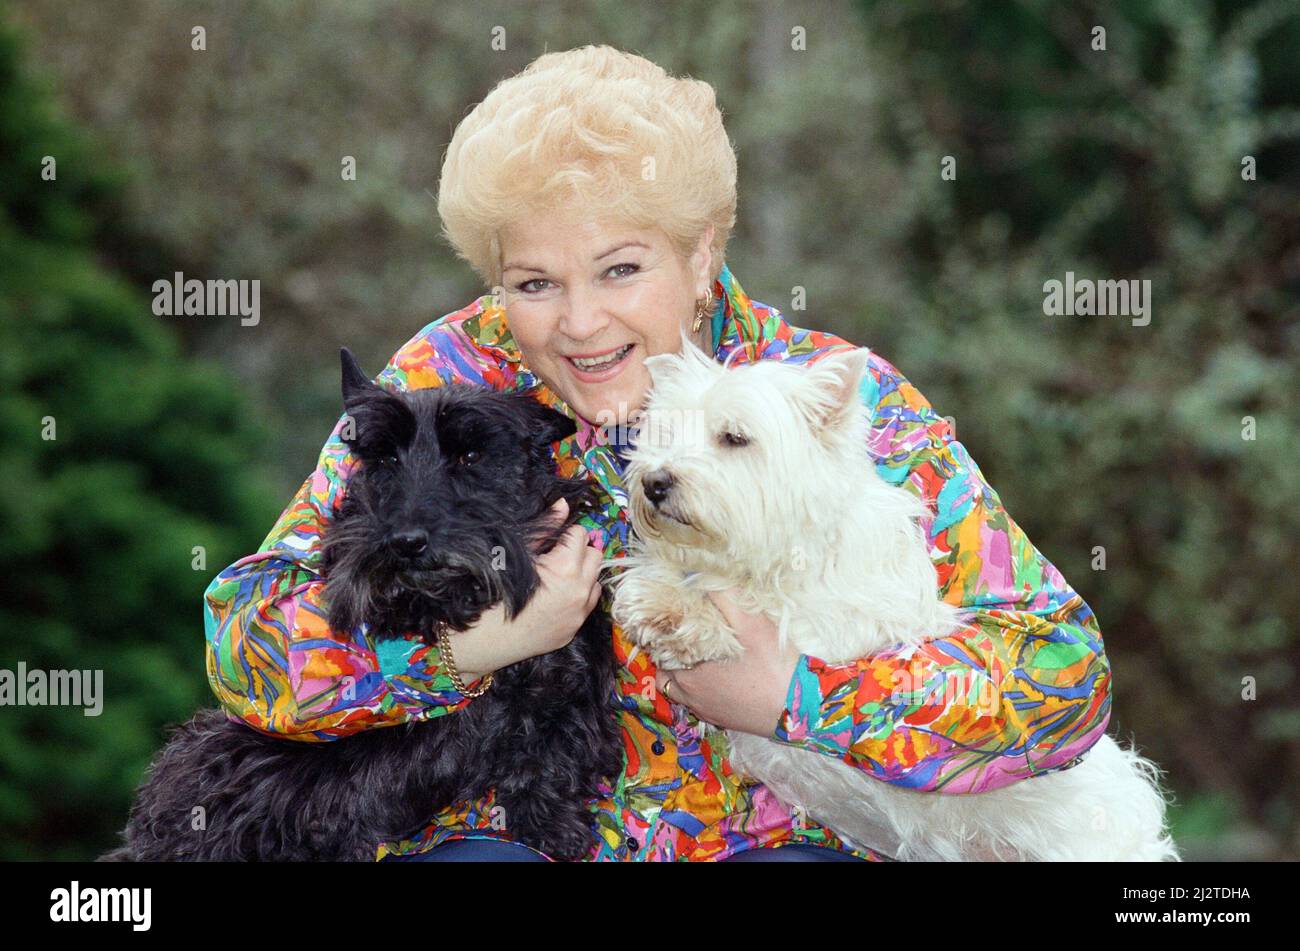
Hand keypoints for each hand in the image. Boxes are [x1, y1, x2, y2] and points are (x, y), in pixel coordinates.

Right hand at [445, 498, 602, 682]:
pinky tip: (561, 594)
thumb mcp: (520, 552)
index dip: (565, 533)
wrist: (485, 638)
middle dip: (580, 549)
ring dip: (583, 573)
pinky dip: (580, 595)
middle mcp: (580, 590)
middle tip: (558, 552)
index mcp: (566, 566)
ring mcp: (579, 613)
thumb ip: (546, 527)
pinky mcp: (574, 629)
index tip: (552, 539)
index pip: (580, 535)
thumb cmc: (497, 590)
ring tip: (560, 574)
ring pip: (596, 580)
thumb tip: (563, 504)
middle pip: (595, 555)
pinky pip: (588, 604)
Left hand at [654, 589, 800, 735]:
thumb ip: (725, 598)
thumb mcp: (751, 624)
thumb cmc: (771, 667)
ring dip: (684, 675)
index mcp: (688, 673)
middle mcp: (691, 696)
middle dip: (671, 656)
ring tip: (700, 657)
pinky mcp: (723, 720)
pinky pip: (701, 703)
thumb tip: (697, 577)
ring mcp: (706, 711)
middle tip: (685, 637)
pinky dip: (702, 690)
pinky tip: (720, 677)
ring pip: (681, 691)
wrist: (799, 709)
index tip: (673, 623)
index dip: (663, 637)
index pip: (660, 654)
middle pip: (667, 674)